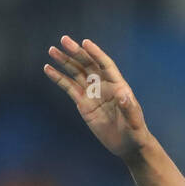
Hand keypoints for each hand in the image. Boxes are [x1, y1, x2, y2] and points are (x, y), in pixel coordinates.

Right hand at [43, 36, 149, 158]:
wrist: (127, 145)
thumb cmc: (136, 132)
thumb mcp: (135, 122)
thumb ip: (129, 108)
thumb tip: (123, 95)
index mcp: (118, 85)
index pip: (106, 65)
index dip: (96, 53)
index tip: (85, 42)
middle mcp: (104, 86)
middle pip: (88, 64)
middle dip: (76, 52)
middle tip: (64, 40)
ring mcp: (92, 93)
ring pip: (76, 73)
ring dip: (64, 61)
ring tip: (52, 50)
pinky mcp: (83, 103)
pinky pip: (69, 87)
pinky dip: (59, 78)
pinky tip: (48, 69)